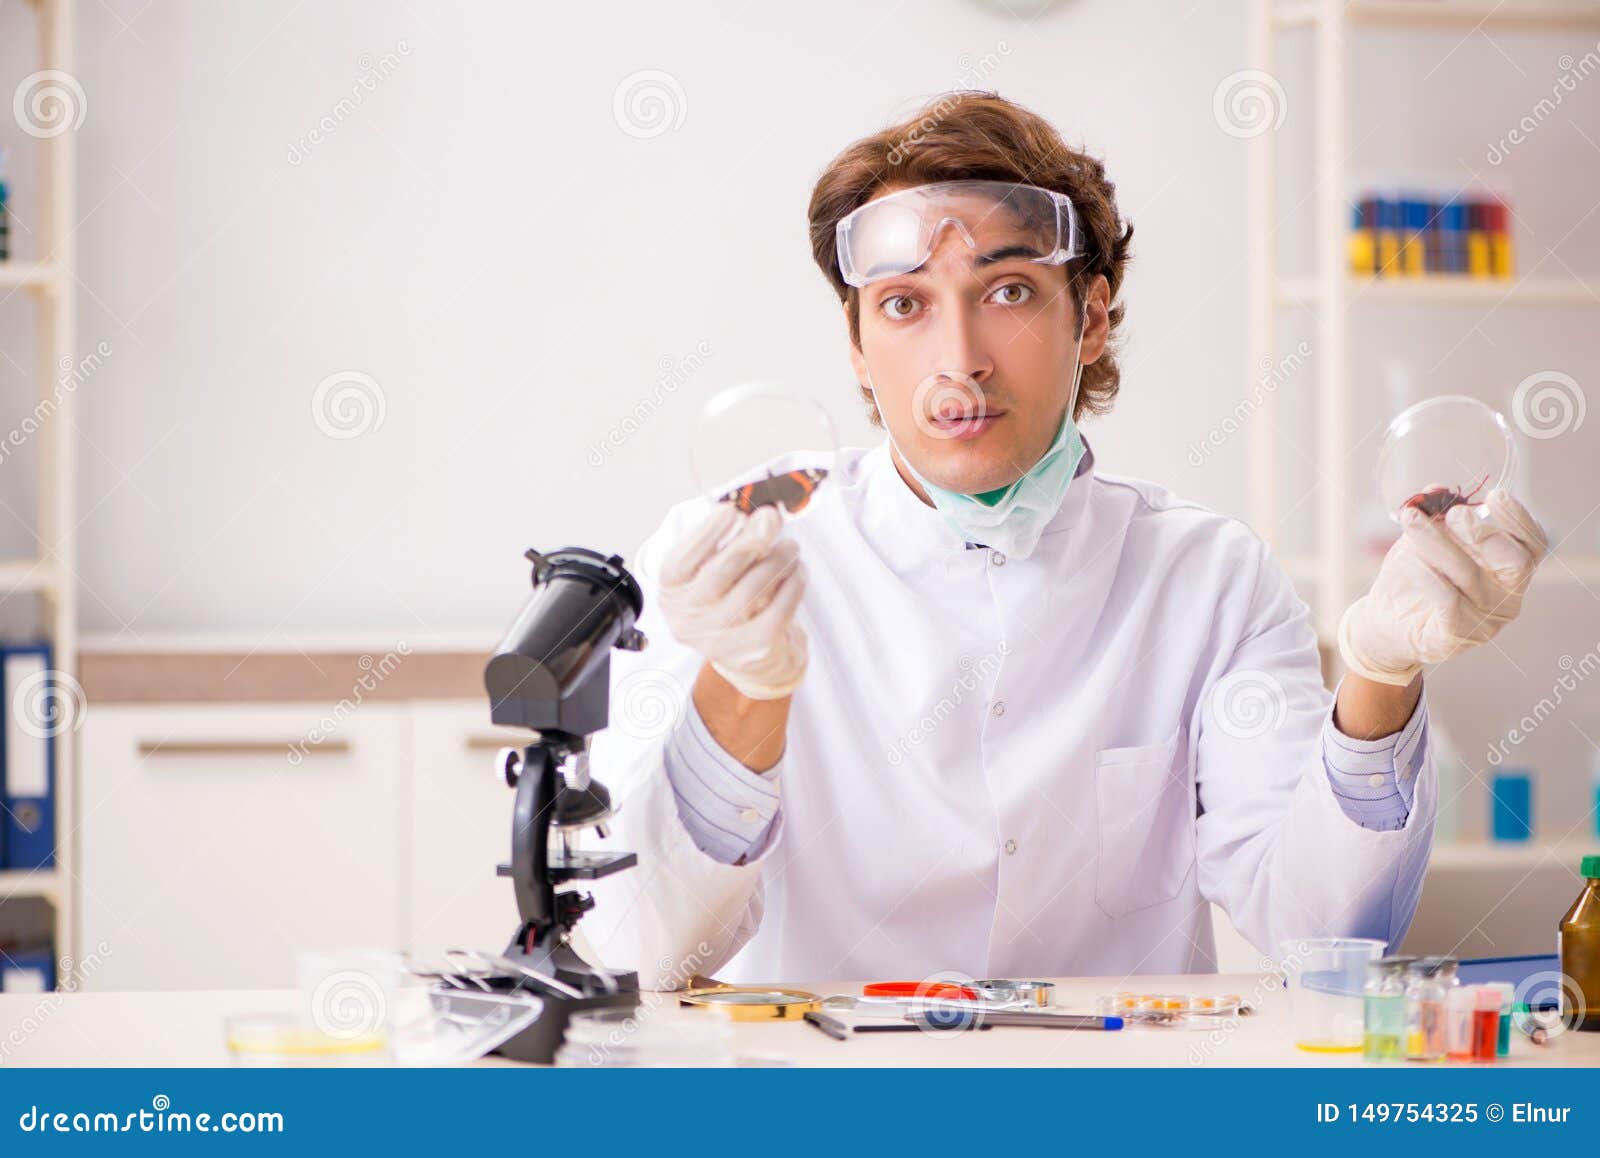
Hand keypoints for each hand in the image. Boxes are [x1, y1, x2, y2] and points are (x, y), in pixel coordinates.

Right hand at [657, 504, 808, 700]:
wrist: (748, 651)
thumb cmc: (728, 597)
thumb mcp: (714, 568)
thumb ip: (730, 541)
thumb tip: (763, 517)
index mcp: (672, 592)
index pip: (682, 561)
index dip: (705, 534)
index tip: (730, 510)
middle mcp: (687, 619)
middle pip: (718, 574)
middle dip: (748, 541)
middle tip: (771, 518)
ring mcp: (719, 638)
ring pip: (752, 591)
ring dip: (777, 561)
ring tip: (790, 547)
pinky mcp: (752, 648)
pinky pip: (777, 612)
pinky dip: (792, 586)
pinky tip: (798, 570)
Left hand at [1338, 489, 1547, 684]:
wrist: (1385, 621)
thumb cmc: (1415, 576)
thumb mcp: (1425, 540)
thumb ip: (1436, 516)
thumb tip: (1434, 489)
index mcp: (1510, 571)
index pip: (1533, 545)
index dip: (1520, 520)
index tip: (1495, 495)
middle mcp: (1506, 598)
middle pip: (1515, 562)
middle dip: (1484, 533)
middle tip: (1454, 513)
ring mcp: (1485, 622)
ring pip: (1470, 576)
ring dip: (1438, 542)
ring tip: (1411, 520)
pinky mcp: (1456, 637)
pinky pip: (1446, 599)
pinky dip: (1424, 573)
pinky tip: (1403, 558)